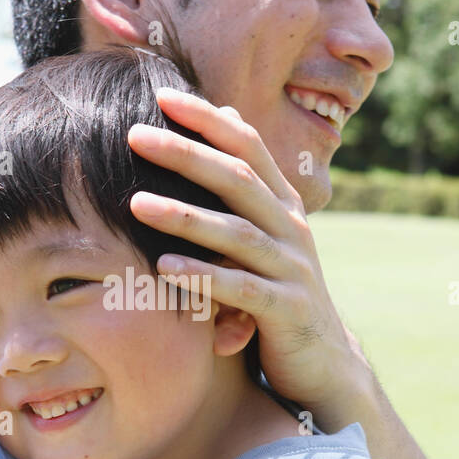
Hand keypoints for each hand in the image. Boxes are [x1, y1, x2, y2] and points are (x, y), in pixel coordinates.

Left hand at [127, 88, 367, 412]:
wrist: (323, 363)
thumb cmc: (278, 292)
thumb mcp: (263, 234)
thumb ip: (245, 186)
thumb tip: (230, 116)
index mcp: (284, 205)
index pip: (248, 147)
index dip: (208, 120)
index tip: (162, 96)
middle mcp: (292, 229)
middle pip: (239, 180)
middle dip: (187, 154)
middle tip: (134, 135)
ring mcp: (293, 269)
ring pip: (237, 234)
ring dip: (184, 217)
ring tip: (136, 204)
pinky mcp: (287, 311)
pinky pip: (242, 290)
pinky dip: (204, 277)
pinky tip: (164, 269)